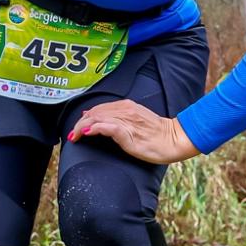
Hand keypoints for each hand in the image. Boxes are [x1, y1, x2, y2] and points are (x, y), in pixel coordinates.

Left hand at [67, 99, 200, 164]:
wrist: (173, 139)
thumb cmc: (156, 134)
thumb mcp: (135, 122)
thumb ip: (117, 119)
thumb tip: (95, 119)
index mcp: (126, 106)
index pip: (98, 109)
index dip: (85, 118)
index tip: (78, 128)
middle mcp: (124, 110)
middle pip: (94, 113)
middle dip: (80, 124)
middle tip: (72, 136)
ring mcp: (126, 121)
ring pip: (97, 119)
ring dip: (82, 127)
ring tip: (74, 136)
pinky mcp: (128, 132)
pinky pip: (107, 127)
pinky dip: (95, 128)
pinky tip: (87, 133)